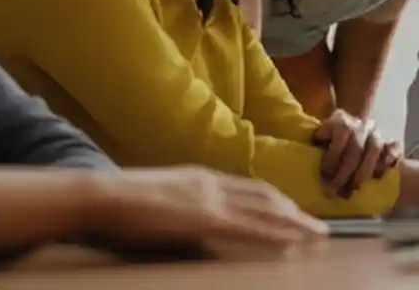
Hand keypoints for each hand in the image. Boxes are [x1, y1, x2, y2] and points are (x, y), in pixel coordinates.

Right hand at [79, 167, 326, 256]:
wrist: (102, 196)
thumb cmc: (121, 207)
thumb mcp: (162, 202)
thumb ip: (185, 213)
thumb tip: (199, 234)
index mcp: (202, 177)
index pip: (249, 188)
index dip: (275, 200)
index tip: (294, 211)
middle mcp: (213, 182)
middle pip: (265, 196)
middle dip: (293, 212)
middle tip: (317, 226)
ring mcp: (212, 198)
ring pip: (266, 210)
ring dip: (294, 222)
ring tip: (316, 234)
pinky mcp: (207, 218)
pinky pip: (251, 227)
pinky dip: (276, 233)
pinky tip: (293, 241)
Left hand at [311, 110, 400, 197]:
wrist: (356, 154)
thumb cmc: (331, 155)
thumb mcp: (318, 149)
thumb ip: (311, 151)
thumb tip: (296, 162)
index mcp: (340, 120)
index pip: (341, 128)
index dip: (333, 153)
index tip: (324, 173)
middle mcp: (360, 124)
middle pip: (356, 145)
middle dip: (344, 171)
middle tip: (334, 191)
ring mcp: (378, 133)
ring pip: (375, 148)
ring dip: (363, 171)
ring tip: (353, 188)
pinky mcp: (393, 145)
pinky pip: (393, 150)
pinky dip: (386, 163)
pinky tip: (377, 177)